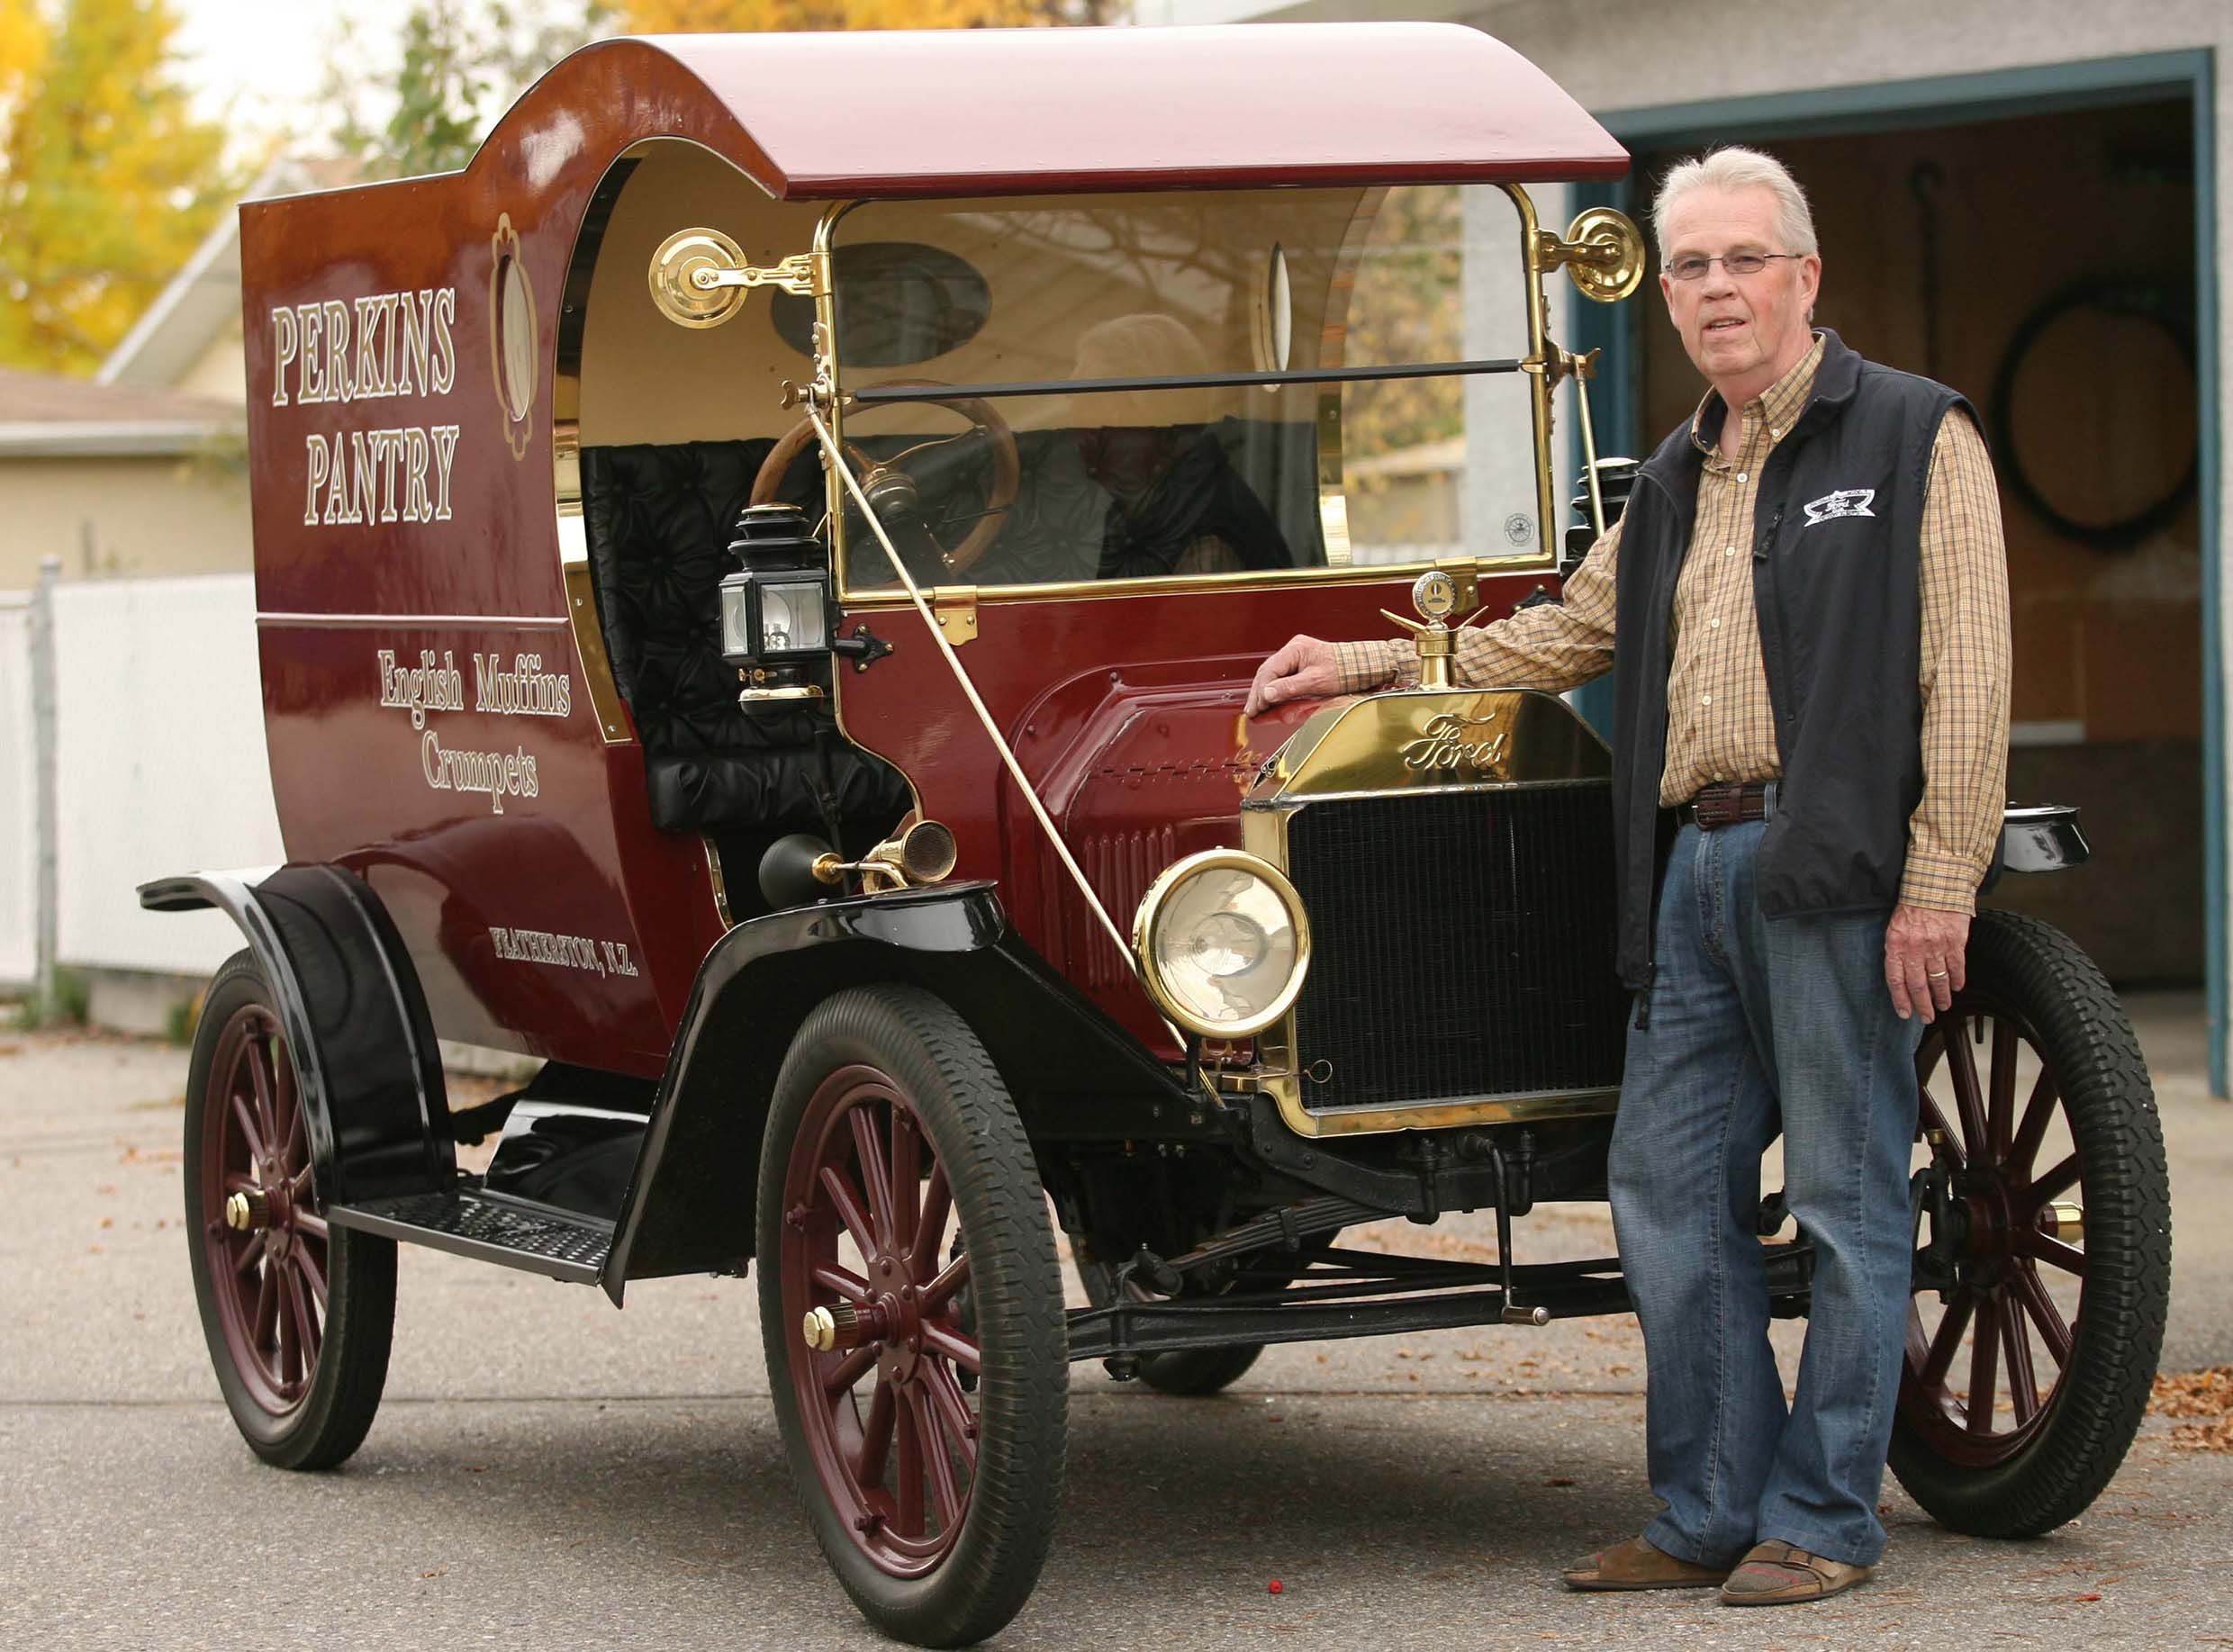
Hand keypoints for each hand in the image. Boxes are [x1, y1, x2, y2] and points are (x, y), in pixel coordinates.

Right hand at [1245, 634, 1339, 715]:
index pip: (1270, 671)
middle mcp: (1293, 650)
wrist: (1362, 665)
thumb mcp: (1316, 681)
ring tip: (1256, 710)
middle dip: (1258, 694)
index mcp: (1296, 649)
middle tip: (1251, 712)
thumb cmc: (1344, 670)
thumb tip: (1266, 694)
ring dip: (1264, 694)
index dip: (1261, 691)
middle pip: (1268, 673)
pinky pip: (1281, 679)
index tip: (1256, 708)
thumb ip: (1290, 688)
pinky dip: (1274, 692)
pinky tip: (1268, 703)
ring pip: (1272, 677)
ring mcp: (1296, 657)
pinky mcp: (1300, 666)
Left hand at [1885, 903, 1968, 1022]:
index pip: (1896, 979)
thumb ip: (1897, 950)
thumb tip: (1901, 974)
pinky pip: (1956, 967)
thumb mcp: (1894, 927)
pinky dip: (1957, 980)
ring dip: (1941, 996)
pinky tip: (1957, 988)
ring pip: (1938, 980)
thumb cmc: (1912, 907)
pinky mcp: (1955, 942)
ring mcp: (1936, 947)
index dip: (1900, 999)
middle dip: (1923, 1005)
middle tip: (1927, 1017)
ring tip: (1943, 1006)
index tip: (1905, 1013)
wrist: (1935, 886)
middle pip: (1918, 985)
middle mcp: (1915, 949)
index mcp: (1896, 945)